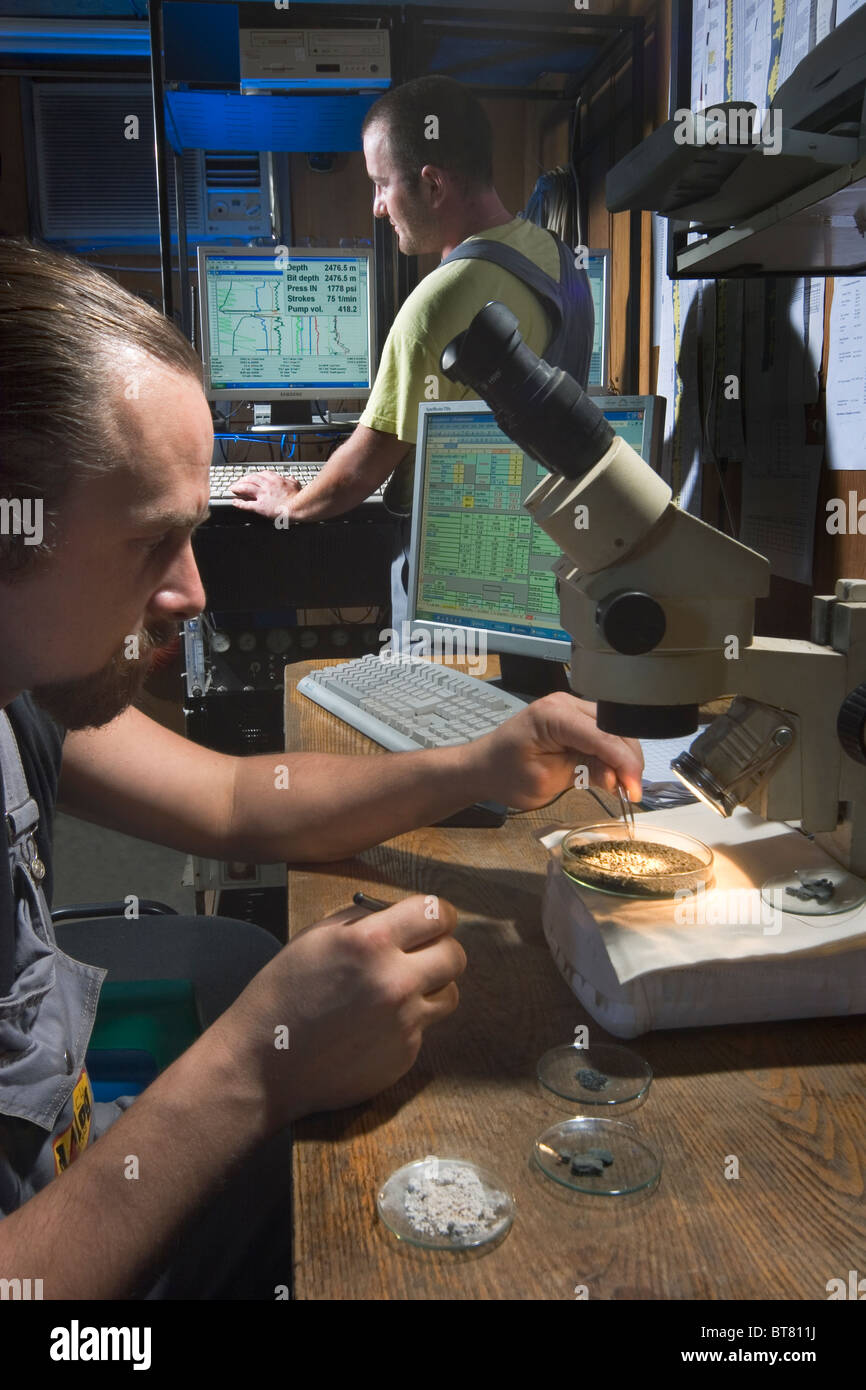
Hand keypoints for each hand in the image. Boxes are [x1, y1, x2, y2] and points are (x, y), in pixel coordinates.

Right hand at [218, 895, 464, 1124]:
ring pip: (450, 993)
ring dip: (431, 988)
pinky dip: (407, 1023)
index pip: (437, 913)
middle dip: (441, 950)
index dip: (440, 914)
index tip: (435, 920)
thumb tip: (404, 916)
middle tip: (421, 955)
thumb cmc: (284, 994)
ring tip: (397, 991)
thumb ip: (366, 921)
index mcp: (371, 942)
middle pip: (456, 954)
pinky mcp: (405, 1054)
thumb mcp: (316, 938)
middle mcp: (395, 981)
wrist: (264, 1062)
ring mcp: (404, 1022)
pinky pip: (424, 1027)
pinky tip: (373, 1025)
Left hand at [230, 470, 300, 519]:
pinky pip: (247, 504)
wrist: (298, 506)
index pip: (262, 474)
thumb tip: (291, 477)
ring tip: (233, 489)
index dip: (254, 475)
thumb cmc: (298, 498)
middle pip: (251, 479)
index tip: (252, 476)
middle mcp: (267, 485)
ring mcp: (263, 495)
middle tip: (238, 482)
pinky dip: (239, 503)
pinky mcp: (261, 506)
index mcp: (276, 480)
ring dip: (238, 488)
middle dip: (243, 479)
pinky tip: (235, 502)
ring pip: (246, 488)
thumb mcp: (296, 485)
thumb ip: (292, 481)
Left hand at [470, 691, 643, 808]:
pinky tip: (614, 776)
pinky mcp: (575, 719)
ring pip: (614, 732)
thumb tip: (616, 778)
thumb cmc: (506, 773)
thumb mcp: (545, 780)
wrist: (485, 766)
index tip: (634, 789)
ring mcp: (571, 708)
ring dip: (623, 759)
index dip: (623, 763)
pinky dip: (612, 755)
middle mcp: (566, 704)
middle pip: (614, 730)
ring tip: (624, 787)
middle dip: (628, 761)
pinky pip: (603, 735)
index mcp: (553, 715)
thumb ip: (583, 773)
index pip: (601, 736)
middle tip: (631, 792)